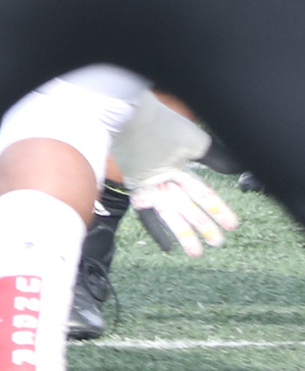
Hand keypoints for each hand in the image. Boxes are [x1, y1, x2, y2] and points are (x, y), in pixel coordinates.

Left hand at [112, 93, 240, 255]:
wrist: (132, 117)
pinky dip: (156, 229)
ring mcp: (149, 182)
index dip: (218, 209)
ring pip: (170, 214)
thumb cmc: (164, 125)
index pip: (203, 193)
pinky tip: (167, 246)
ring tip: (198, 253)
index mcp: (182, 166)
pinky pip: (145, 213)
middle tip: (218, 244)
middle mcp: (166, 176)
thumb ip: (215, 158)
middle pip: (187, 207)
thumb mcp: (196, 143)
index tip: (233, 226)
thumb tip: (237, 170)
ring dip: (184, 232)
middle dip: (203, 226)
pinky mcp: (134, 186)